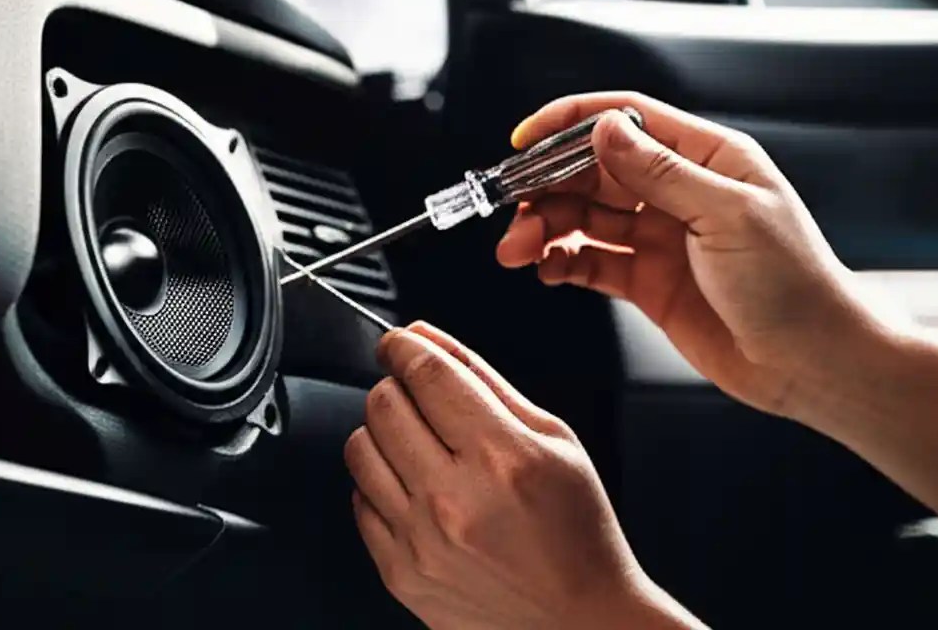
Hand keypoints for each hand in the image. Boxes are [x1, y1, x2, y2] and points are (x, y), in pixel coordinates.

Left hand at [344, 321, 703, 629]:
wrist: (579, 622)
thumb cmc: (576, 531)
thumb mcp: (555, 439)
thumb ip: (485, 380)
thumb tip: (426, 336)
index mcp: (501, 457)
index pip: (426, 374)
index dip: (403, 345)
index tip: (399, 343)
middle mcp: (454, 499)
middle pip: (382, 403)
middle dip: (396, 386)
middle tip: (420, 398)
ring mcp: (421, 540)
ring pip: (359, 448)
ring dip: (383, 433)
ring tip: (420, 446)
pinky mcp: (400, 572)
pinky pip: (359, 501)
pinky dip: (380, 485)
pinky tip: (416, 491)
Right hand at [496, 92, 880, 417]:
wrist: (813, 364)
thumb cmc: (795, 286)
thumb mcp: (727, 215)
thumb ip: (659, 172)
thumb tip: (605, 128)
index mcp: (706, 158)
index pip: (626, 120)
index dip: (570, 123)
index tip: (525, 139)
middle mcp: (678, 193)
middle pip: (592, 172)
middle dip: (546, 187)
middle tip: (512, 210)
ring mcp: (660, 238)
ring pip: (583, 220)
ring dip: (545, 229)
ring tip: (517, 250)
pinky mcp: (647, 282)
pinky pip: (590, 263)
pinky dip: (561, 263)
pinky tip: (546, 269)